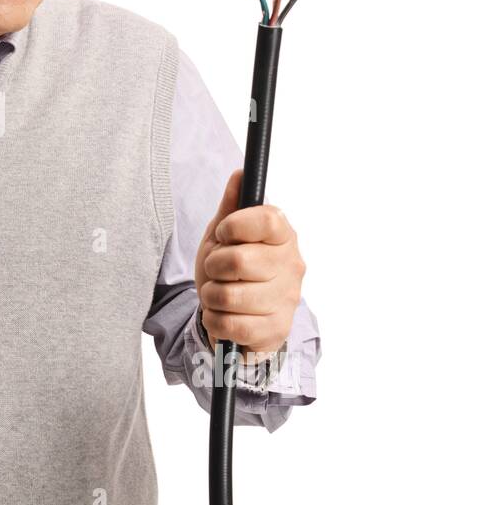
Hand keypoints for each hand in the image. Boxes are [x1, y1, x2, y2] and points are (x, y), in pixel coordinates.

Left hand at [194, 168, 304, 363]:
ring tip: (218, 294)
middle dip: (214, 266)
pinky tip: (223, 316)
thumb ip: (231, 208)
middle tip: (217, 270)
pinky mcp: (276, 330)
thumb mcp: (224, 237)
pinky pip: (229, 325)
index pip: (268, 219)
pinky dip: (215, 320)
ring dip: (211, 296)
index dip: (236, 225)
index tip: (224, 233)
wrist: (235, 315)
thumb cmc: (230, 271)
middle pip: (239, 260)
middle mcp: (292, 266)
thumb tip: (240, 174)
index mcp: (283, 236)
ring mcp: (287, 300)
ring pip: (229, 296)